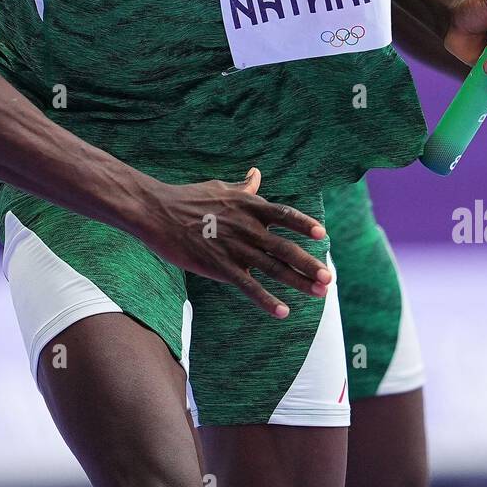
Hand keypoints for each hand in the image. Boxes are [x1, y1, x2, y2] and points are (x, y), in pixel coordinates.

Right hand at [140, 168, 330, 317]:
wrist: (158, 212)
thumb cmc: (188, 199)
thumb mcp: (219, 188)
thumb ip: (243, 187)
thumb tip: (256, 174)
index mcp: (249, 206)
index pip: (284, 215)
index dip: (304, 225)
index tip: (323, 235)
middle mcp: (247, 227)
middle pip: (285, 248)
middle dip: (309, 264)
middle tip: (328, 278)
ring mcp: (235, 248)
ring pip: (273, 268)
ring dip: (298, 281)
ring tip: (319, 293)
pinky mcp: (220, 266)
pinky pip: (248, 286)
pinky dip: (267, 300)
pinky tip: (283, 312)